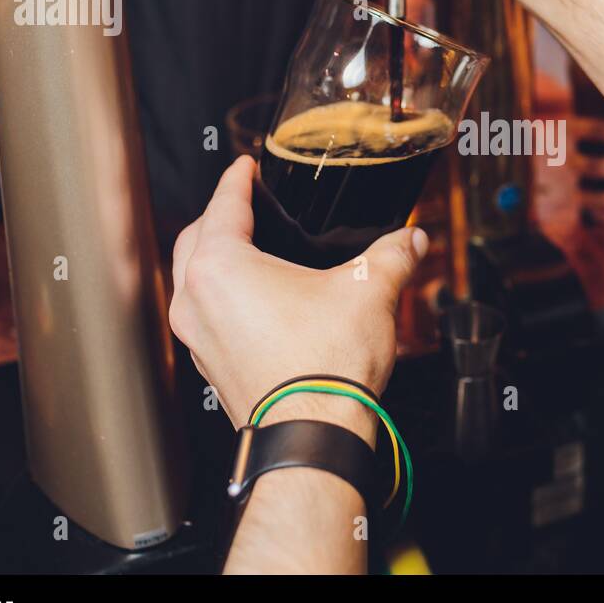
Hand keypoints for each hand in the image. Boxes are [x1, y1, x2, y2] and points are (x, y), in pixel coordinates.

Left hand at [169, 156, 427, 432]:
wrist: (313, 435)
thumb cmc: (325, 367)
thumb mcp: (370, 291)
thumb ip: (392, 254)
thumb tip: (411, 239)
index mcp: (221, 267)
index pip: (223, 204)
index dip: (237, 179)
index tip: (245, 167)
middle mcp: (196, 300)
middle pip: (194, 239)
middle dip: (218, 217)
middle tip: (243, 204)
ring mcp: (198, 337)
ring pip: (191, 281)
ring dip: (213, 260)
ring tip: (248, 252)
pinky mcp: (210, 366)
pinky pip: (204, 317)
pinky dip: (221, 298)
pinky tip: (257, 302)